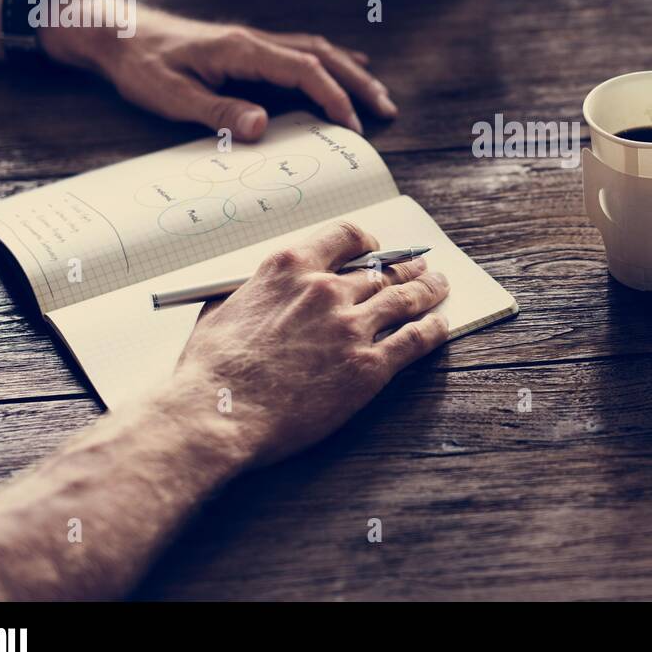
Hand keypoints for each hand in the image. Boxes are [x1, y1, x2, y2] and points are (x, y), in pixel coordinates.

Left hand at [40, 8, 395, 138]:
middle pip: (322, 56)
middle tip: (387, 109)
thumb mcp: (170, 95)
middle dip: (357, 83)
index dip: (333, 97)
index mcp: (241, 49)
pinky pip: (300, 52)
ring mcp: (253, 42)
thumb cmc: (140, 65)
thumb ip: (217, 111)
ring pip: (317, 51)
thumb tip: (262, 126)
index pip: (303, 70)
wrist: (115, 33)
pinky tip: (346, 67)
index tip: (353, 124)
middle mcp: (254, 40)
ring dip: (350, 73)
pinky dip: (330, 62)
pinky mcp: (247, 48)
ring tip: (378, 96)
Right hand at [173, 221, 450, 464]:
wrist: (219, 414)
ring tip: (440, 287)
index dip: (367, 242)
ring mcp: (351, 326)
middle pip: (381, 270)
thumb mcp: (222, 310)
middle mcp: (326, 289)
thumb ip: (254, 293)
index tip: (375, 249)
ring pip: (405, 298)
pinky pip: (414, 339)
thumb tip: (264, 291)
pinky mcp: (368, 366)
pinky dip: (432, 330)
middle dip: (405, 266)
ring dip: (428, 290)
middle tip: (420, 267)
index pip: (345, 237)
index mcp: (290, 268)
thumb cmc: (211, 369)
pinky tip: (440, 326)